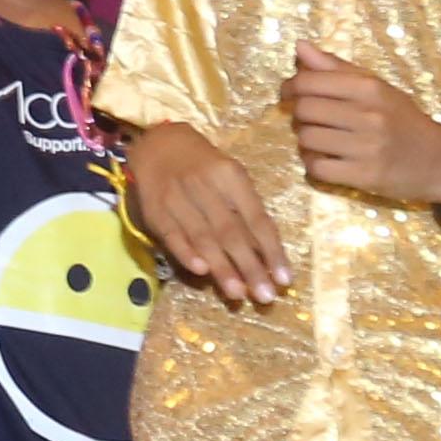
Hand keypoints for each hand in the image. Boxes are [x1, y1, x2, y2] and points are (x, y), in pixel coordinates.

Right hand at [124, 123, 288, 308]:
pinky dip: (187, 253)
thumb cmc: (204, 165)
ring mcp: (178, 198)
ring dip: (222, 268)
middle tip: (265, 297)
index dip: (271, 250)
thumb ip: (245, 210)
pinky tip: (201, 271)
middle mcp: (205, 186)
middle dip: (250, 267)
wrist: (158, 144)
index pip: (257, 218)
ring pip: (203, 237)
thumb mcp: (230, 177)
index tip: (285, 279)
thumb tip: (265, 253)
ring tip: (238, 295)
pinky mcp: (155, 210)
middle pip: (231, 232)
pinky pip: (173, 235)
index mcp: (231, 176)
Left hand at [284, 45, 440, 207]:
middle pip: (304, 109)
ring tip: (319, 139)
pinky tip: (325, 159)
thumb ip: (335, 67)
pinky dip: (313, 164)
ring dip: (305, 140)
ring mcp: (367, 148)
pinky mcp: (365, 177)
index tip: (289, 93)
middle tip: (307, 118)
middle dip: (298, 113)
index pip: (309, 81)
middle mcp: (368, 115)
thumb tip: (299, 46)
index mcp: (370, 88)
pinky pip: (317, 168)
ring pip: (307, 139)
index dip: (290, 87)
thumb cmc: (403, 119)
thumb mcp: (376, 87)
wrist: (439, 160)